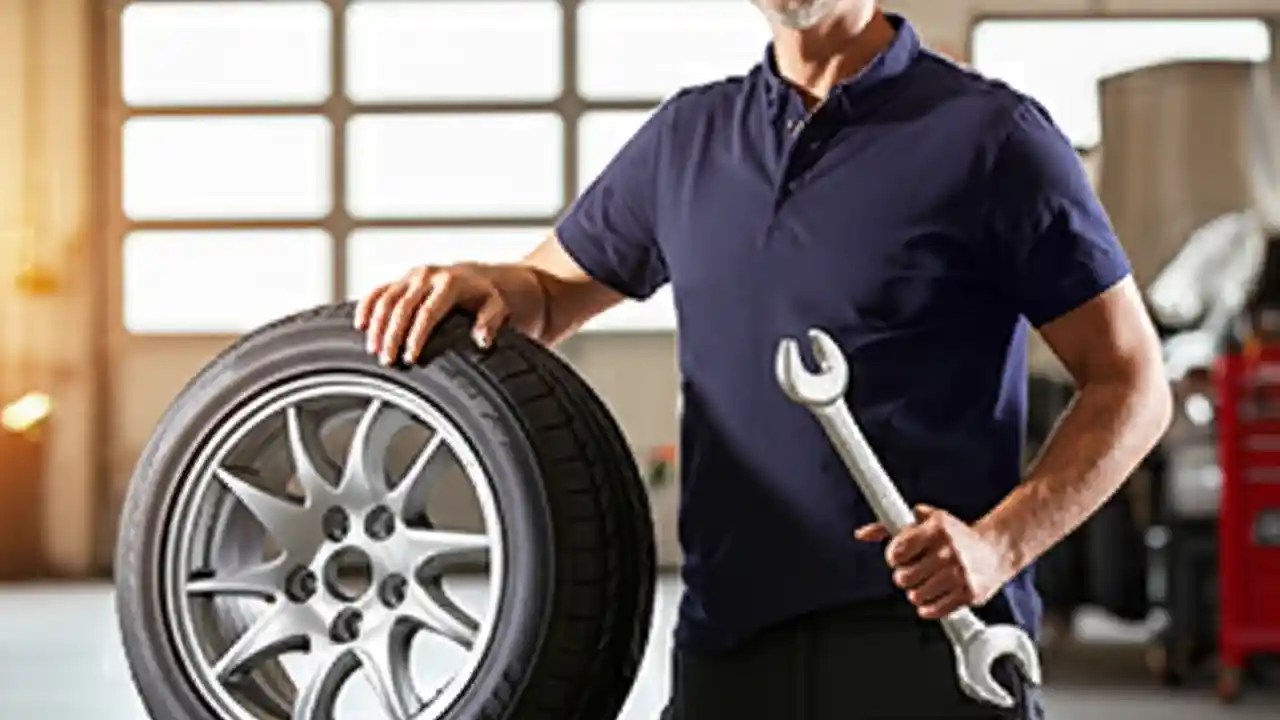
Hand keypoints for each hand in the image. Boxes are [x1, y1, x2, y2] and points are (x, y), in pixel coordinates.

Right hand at [354, 263, 508, 365]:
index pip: (428, 312)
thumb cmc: (483, 297)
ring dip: (377, 325)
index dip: (417, 336)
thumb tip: (482, 339)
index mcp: (449, 283)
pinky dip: (366, 306)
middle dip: (392, 335)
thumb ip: (491, 322)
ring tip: (374, 350)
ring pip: (386, 299)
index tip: (410, 357)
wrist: (474, 276)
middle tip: (387, 360)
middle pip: (402, 307)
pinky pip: (378, 290)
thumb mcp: (496, 307)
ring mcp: (411, 276)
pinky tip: (359, 325)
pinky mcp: (400, 279)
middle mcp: (427, 276)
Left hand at [855, 504, 1012, 619]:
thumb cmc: (956, 534)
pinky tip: (933, 595)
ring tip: (927, 581)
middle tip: (915, 571)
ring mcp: (960, 574)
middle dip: (904, 576)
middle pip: (902, 578)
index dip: (894, 557)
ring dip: (916, 592)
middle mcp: (949, 551)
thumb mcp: (924, 521)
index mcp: (936, 529)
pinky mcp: (968, 594)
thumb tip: (862, 534)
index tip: (900, 557)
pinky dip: (928, 607)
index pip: (896, 552)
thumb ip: (889, 526)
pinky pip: (933, 610)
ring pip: (915, 596)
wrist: (995, 550)